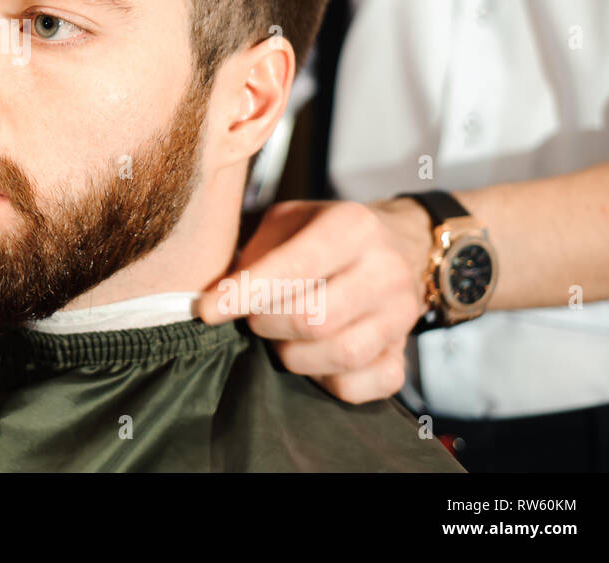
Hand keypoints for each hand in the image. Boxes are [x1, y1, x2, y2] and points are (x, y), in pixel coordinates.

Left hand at [197, 198, 430, 403]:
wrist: (393, 245)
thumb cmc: (321, 234)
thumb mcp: (285, 222)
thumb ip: (253, 254)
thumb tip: (215, 299)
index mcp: (353, 226)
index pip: (294, 268)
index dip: (244, 294)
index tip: (205, 310)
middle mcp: (386, 270)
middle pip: (313, 319)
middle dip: (266, 324)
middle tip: (253, 316)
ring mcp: (402, 317)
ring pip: (337, 355)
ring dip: (290, 354)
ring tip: (278, 335)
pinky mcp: (403, 355)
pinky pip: (358, 386)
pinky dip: (323, 381)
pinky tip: (310, 358)